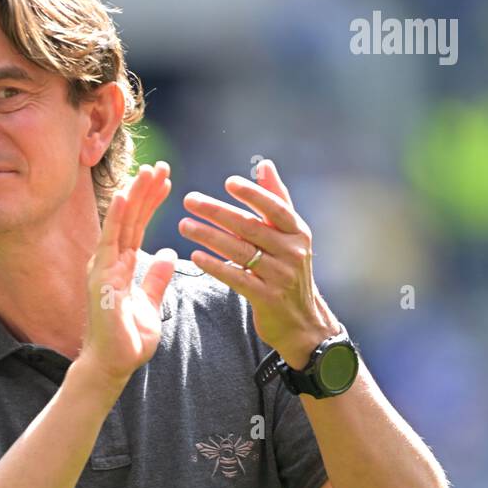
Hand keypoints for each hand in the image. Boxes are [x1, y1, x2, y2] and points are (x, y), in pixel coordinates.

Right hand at [80, 161, 175, 391]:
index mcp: (121, 266)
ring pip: (120, 223)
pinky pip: (109, 241)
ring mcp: (103, 267)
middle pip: (130, 218)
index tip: (167, 182)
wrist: (113, 365)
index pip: (138, 227)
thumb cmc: (128, 339)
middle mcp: (109, 261)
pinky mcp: (101, 277)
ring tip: (149, 170)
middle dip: (145, 191)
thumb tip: (166, 254)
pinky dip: (117, 216)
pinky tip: (126, 194)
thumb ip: (156, 279)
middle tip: (160, 165)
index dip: (151, 203)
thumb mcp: (151, 303)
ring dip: (134, 195)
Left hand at [178, 159, 340, 367]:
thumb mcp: (291, 237)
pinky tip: (195, 256)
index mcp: (298, 233)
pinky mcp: (266, 298)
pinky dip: (215, 266)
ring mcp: (280, 276)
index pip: (275, 208)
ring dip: (208, 236)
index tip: (228, 183)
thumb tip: (264, 165)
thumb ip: (277, 200)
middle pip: (250, 227)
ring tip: (184, 225)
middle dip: (217, 212)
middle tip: (189, 200)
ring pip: (239, 251)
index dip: (253, 194)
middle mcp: (292, 252)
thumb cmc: (290, 272)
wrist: (302, 322)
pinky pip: (236, 278)